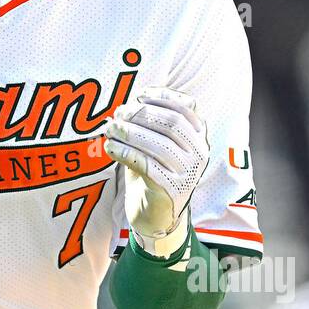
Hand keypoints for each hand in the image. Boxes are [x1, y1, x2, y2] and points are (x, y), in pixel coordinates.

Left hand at [104, 86, 210, 259]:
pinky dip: (126, 153)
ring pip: (160, 144)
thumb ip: (148, 123)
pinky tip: (110, 148)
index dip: (161, 97)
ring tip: (110, 129)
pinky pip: (147, 166)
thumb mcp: (155, 142)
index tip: (137, 96)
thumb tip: (124, 107)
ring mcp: (188, 172)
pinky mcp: (172, 189)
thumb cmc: (153, 170)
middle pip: (172, 123)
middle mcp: (199, 152)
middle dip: (142, 114)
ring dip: (131, 133)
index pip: (186, 106)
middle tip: (118, 113)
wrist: (156, 213)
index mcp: (198, 135)